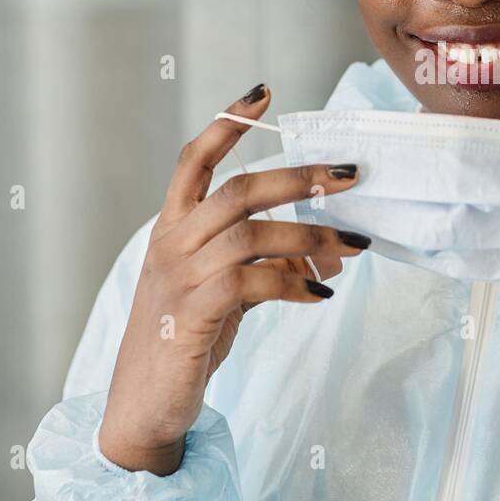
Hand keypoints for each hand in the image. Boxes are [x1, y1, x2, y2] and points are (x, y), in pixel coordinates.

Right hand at [97, 84, 370, 474]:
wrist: (144, 405)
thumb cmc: (184, 340)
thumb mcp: (220, 290)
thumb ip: (261, 260)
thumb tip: (325, 246)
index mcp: (172, 229)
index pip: (192, 161)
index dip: (226, 125)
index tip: (262, 94)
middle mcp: (171, 244)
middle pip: (238, 190)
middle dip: (299, 177)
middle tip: (349, 175)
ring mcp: (179, 277)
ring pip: (253, 233)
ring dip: (312, 234)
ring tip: (355, 245)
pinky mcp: (193, 314)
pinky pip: (253, 282)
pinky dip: (295, 282)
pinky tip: (321, 292)